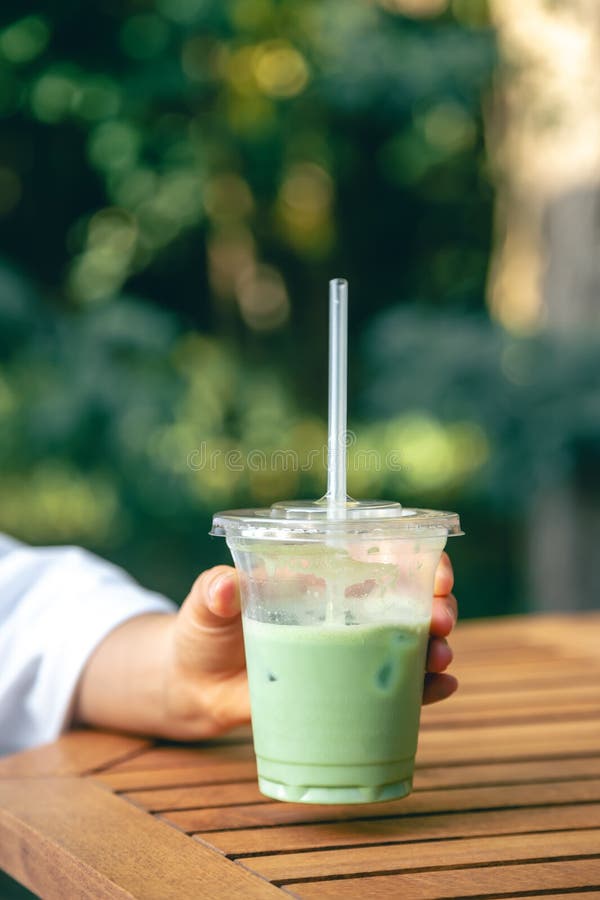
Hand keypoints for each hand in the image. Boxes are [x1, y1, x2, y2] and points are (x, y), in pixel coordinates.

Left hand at [164, 552, 457, 738]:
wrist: (196, 686)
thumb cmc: (206, 630)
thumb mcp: (206, 604)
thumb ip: (214, 591)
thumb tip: (224, 587)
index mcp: (323, 575)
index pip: (382, 555)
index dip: (418, 558)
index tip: (436, 571)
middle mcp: (347, 609)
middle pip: (409, 598)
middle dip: (438, 604)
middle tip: (442, 618)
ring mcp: (351, 651)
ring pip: (411, 641)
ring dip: (437, 646)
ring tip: (442, 657)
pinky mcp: (347, 690)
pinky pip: (394, 687)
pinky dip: (424, 687)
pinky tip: (441, 687)